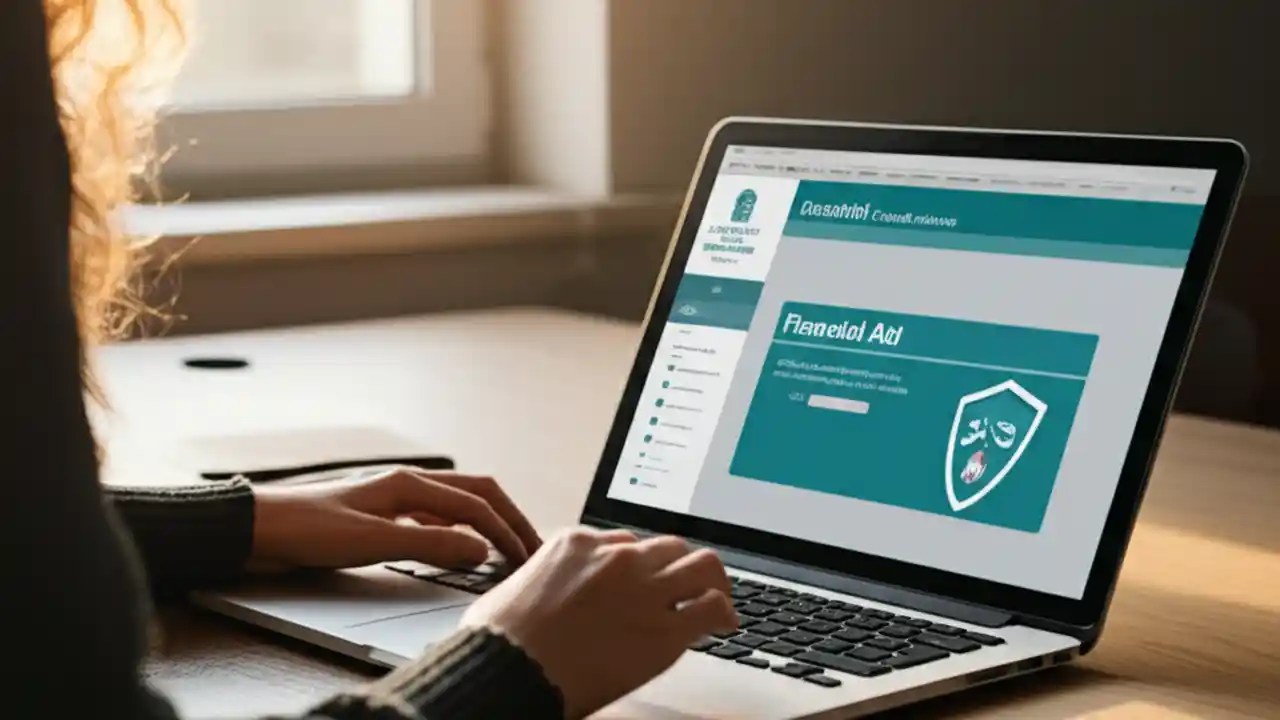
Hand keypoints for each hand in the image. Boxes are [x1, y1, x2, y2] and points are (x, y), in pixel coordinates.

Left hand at [248, 468, 540, 571]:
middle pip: (476, 494)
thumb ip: (428, 543)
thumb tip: (479, 549)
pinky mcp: (383, 515)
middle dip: (509, 518)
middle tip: (532, 545)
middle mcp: (407, 484)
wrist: (257, 527)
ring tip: (508, 545)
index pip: (476, 505)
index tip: (525, 557)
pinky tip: (461, 547)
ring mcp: (395, 498)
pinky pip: (437, 518)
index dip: (506, 531)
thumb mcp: (370, 540)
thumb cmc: (305, 528)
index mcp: (409, 484)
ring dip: (487, 522)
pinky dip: (461, 531)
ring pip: (458, 504)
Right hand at [462, 527, 735, 718]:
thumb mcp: (511, 590)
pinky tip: (726, 622)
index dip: (636, 564)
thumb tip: (537, 590)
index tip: (640, 580)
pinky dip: (724, 611)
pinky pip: (712, 606)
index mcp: (577, 544)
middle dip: (675, 567)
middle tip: (683, 585)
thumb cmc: (498, 642)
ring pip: (701, 564)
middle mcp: (616, 558)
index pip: (624, 542)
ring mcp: (644, 590)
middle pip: (667, 547)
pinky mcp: (664, 630)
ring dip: (711, 579)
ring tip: (718, 594)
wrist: (508, 672)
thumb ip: (540, 579)